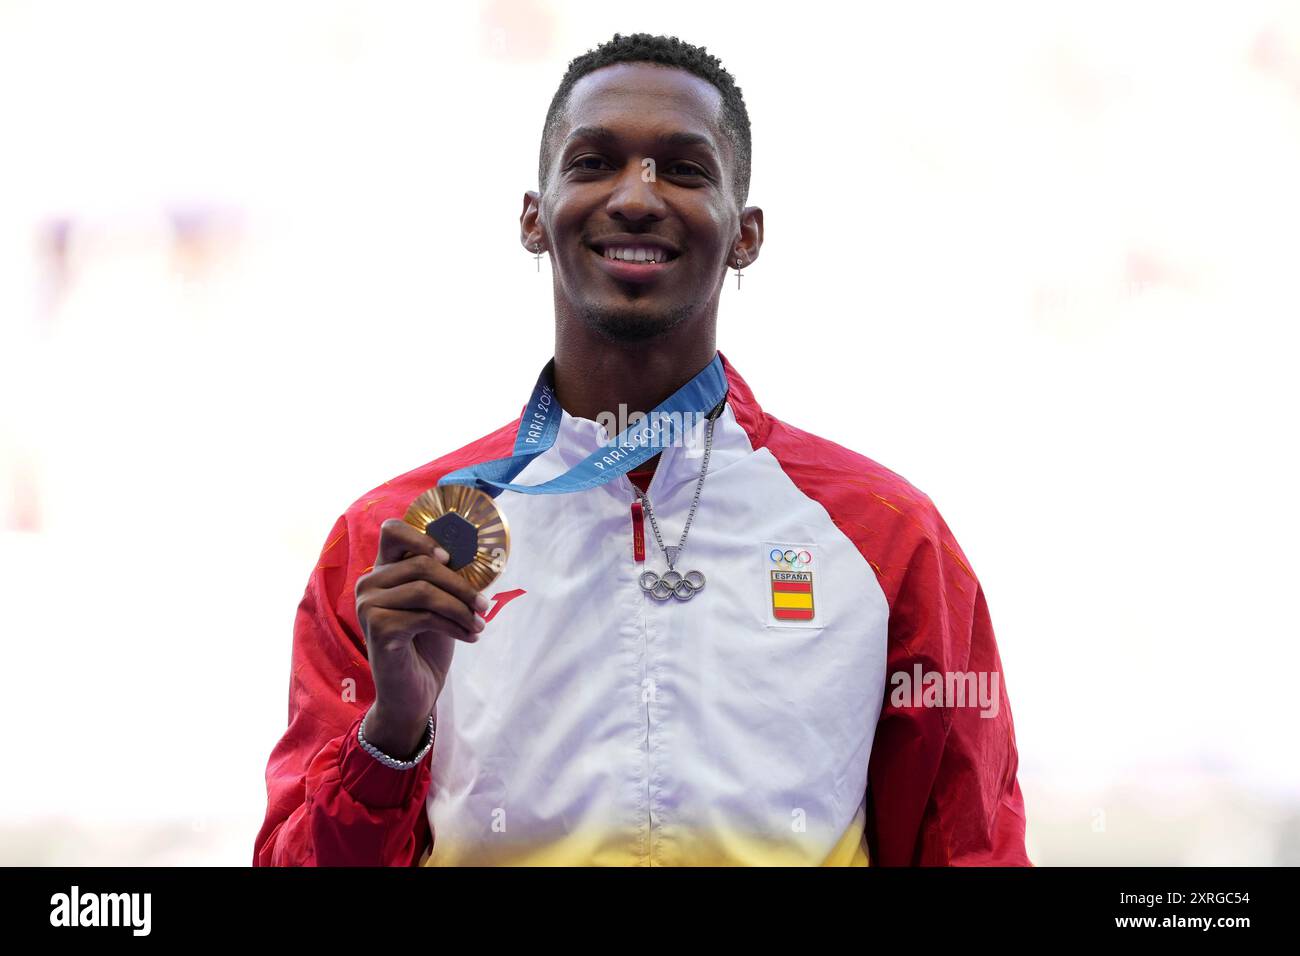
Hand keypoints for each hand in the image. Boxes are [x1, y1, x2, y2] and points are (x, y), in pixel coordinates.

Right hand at [355, 518, 488, 756]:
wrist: (412, 693)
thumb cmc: (426, 645)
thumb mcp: (437, 603)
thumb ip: (443, 577)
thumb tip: (473, 554)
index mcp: (382, 571)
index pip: (393, 531)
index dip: (423, 538)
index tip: (450, 559)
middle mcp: (368, 584)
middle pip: (422, 564)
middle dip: (461, 585)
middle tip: (485, 605)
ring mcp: (369, 606)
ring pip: (426, 590)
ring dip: (461, 608)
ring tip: (479, 624)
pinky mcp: (379, 628)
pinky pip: (426, 615)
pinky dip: (456, 625)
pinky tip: (471, 637)